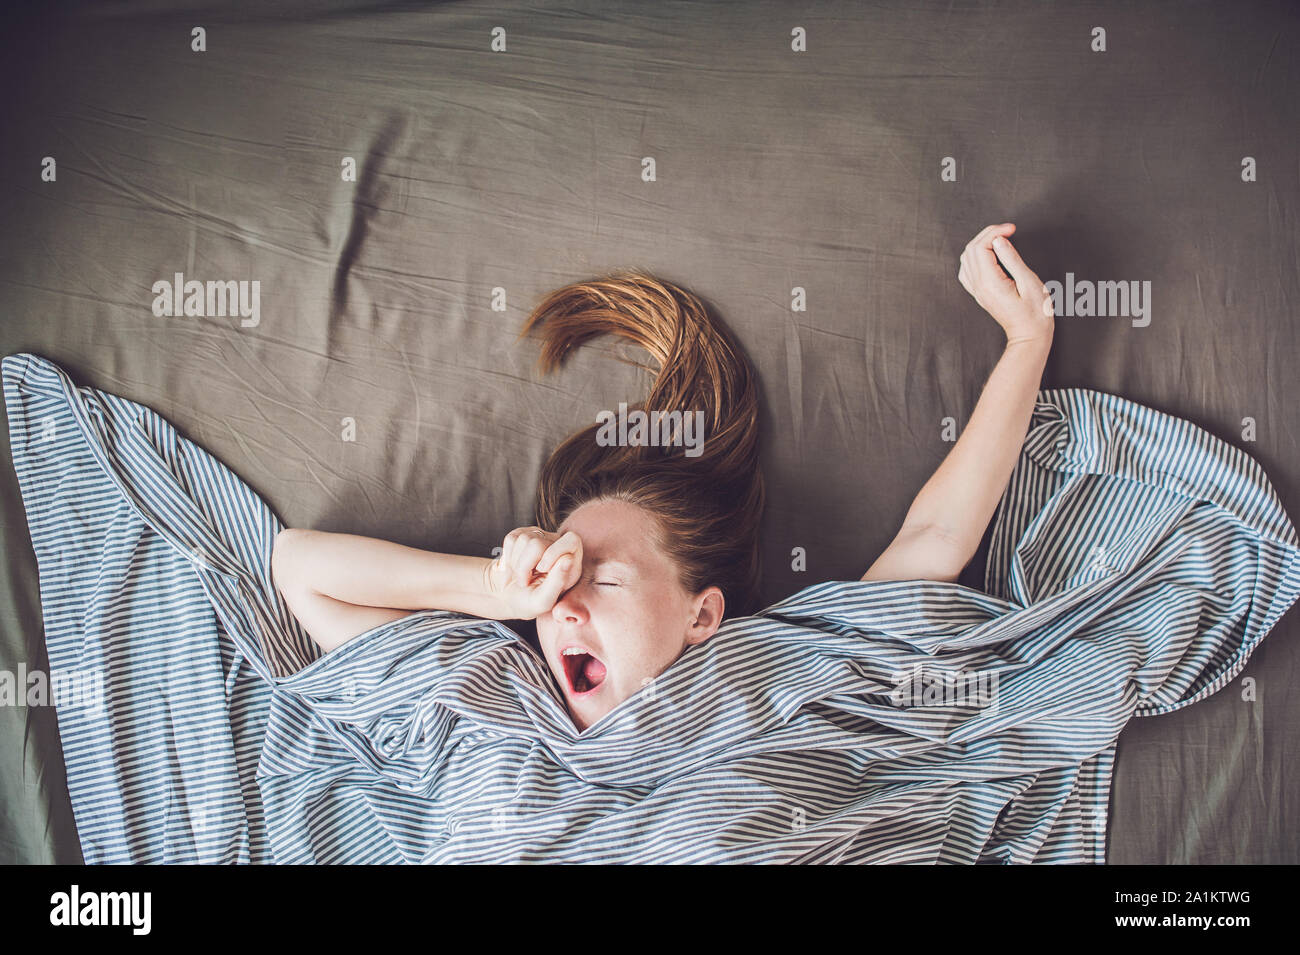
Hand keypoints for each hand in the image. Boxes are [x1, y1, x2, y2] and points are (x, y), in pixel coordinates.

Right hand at [484, 526, 582, 619]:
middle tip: (524, 582)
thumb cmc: (528, 602)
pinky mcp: (521, 534)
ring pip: (524, 539)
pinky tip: (514, 568)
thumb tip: (567, 558)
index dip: (553, 553)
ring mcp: (539, 537)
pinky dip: (508, 558)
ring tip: (520, 576)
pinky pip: (511, 539)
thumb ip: (557, 582)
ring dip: (516, 564)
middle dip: (525, 566)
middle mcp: (557, 544)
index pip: (571, 540)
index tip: (542, 570)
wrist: (506, 598)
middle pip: (538, 543)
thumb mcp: (543, 601)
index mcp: (570, 560)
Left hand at [957, 223, 1054, 347]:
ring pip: (966, 259)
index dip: (995, 232)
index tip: (1011, 229)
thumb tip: (999, 241)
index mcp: (990, 283)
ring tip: (1000, 238)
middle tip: (1007, 230)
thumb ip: (1012, 260)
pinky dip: (975, 257)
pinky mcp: (979, 294)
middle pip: (971, 250)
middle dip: (988, 234)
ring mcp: (977, 291)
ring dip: (981, 243)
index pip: (981, 248)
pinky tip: (989, 254)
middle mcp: (979, 287)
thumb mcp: (1029, 282)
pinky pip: (967, 271)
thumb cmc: (1035, 313)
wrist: (1029, 335)